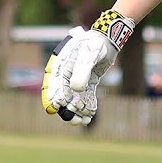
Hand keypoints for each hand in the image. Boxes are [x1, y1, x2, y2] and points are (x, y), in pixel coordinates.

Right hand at [41, 10, 134, 124]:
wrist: (108, 41)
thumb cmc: (95, 45)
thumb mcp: (89, 55)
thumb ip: (82, 71)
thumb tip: (76, 90)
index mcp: (61, 65)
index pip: (53, 83)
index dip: (53, 96)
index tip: (56, 107)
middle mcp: (66, 73)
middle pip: (62, 94)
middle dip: (66, 108)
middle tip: (72, 119)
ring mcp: (77, 79)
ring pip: (73, 98)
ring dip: (77, 111)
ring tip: (83, 121)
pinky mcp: (87, 83)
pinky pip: (85, 98)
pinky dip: (87, 107)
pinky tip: (90, 116)